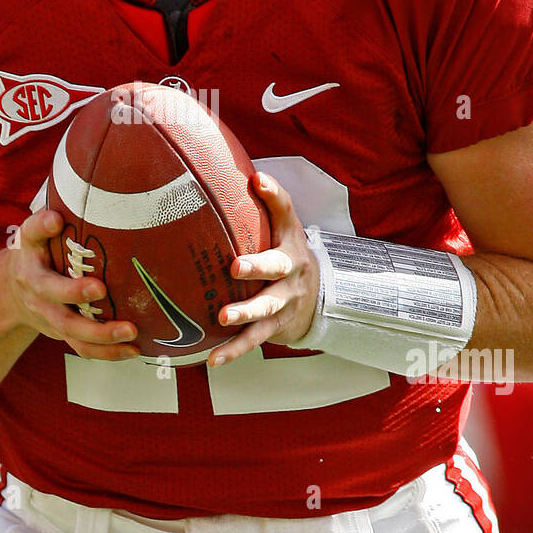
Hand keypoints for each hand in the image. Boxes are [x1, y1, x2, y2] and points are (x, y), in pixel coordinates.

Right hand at [7, 208, 138, 359]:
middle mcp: (35, 285)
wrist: (14, 293)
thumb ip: (53, 220)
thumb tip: (74, 209)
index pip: (31, 235)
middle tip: (100, 289)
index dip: (42, 227)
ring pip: (70, 329)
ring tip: (130, 332)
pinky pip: (82, 347)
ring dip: (100, 334)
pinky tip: (133, 350)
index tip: (55, 220)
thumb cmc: (40, 255)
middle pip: (51, 293)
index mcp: (30, 254)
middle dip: (74, 293)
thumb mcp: (39, 234)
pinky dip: (108, 352)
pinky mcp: (62, 333)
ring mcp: (48, 314)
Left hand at [208, 173, 318, 366]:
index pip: (285, 212)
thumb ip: (268, 202)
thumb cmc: (288, 254)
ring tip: (223, 318)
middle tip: (234, 267)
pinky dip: (234, 351)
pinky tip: (213, 360)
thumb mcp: (284, 227)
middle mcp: (291, 272)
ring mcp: (285, 301)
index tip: (258, 181)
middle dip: (257, 267)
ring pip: (266, 309)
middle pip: (277, 267)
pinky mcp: (276, 327)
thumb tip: (248, 172)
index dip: (274, 196)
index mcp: (290, 241)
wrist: (319, 298)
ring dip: (245, 313)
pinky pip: (254, 340)